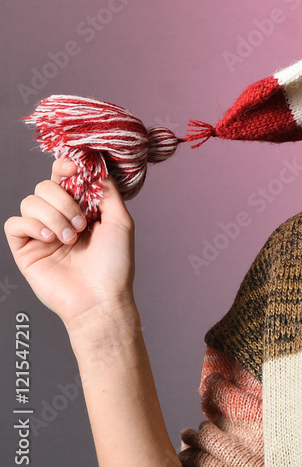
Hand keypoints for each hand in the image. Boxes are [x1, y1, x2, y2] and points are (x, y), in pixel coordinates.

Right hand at [4, 158, 135, 328]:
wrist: (100, 298)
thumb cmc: (114, 264)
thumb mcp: (121, 222)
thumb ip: (108, 192)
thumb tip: (97, 168)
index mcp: (83, 209)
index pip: (65, 178)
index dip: (65, 168)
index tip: (72, 167)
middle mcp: (60, 217)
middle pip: (45, 185)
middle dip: (63, 199)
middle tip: (81, 222)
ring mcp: (41, 232)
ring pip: (30, 201)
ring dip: (53, 215)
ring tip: (69, 237)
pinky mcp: (25, 249)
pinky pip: (14, 223)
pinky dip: (32, 226)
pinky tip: (50, 239)